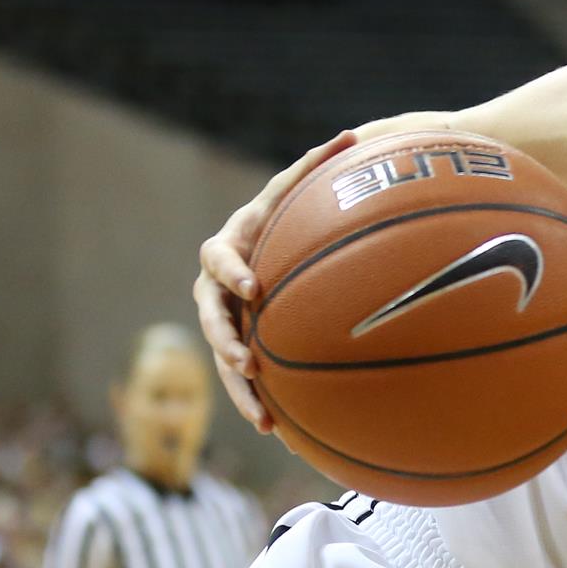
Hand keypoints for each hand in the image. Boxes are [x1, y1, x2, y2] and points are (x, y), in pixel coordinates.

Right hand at [196, 132, 357, 430]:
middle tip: (249, 360)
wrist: (272, 247)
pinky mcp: (240, 345)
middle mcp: (217, 287)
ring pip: (223, 356)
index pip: (218, 258)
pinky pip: (245, 378)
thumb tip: (355, 134)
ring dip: (239, 387)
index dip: (231, 271)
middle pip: (211, 317)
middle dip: (226, 341)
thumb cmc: (288, 215)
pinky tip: (281, 433)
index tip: (253, 287)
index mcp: (228, 247)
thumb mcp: (297, 191)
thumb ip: (318, 166)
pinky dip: (259, 402)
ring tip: (264, 416)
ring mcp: (225, 320)